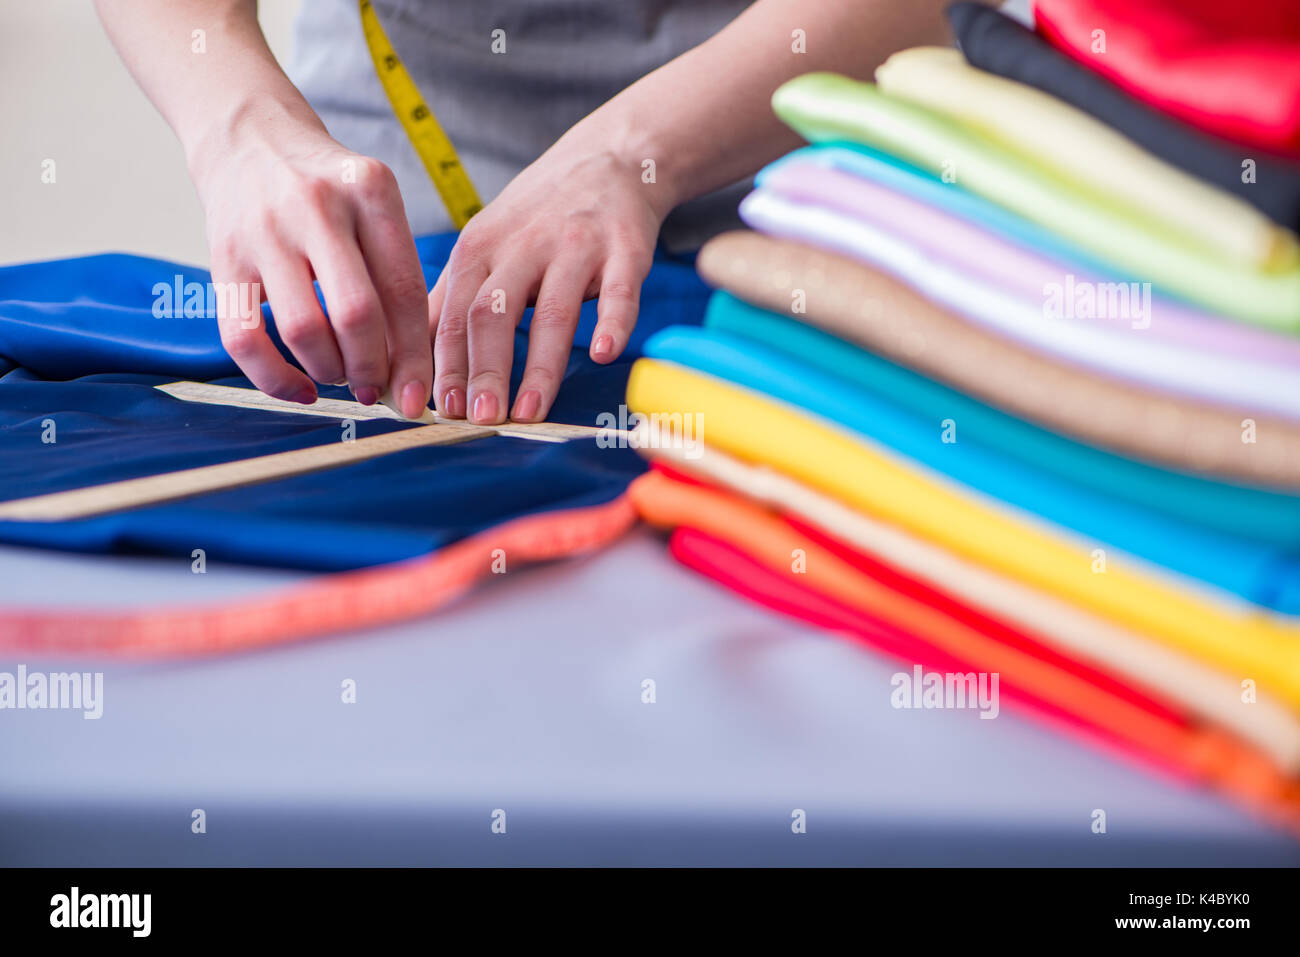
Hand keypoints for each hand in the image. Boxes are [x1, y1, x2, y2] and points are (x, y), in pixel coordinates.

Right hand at [193, 123, 431, 417]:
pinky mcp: (223, 255)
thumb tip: (408, 368)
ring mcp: (265, 230)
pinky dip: (274, 378)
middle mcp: (318, 207)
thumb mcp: (374, 206)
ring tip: (338, 375)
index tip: (417, 395)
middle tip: (375, 389)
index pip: (403, 291)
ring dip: (328, 371)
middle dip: (371, 369)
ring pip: (303, 330)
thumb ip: (393, 273)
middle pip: (355, 314)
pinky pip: (243, 337)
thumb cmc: (326, 188)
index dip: (413, 355)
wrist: (249, 136)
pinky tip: (299, 387)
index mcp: (371, 192)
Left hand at [428, 134, 670, 423]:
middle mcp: (523, 246)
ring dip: (540, 367)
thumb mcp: (484, 244)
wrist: (608, 159)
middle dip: (484, 371)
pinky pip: (620, 290)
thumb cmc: (538, 216)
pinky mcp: (624, 249)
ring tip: (530, 413)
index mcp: (480, 248)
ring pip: (552, 311)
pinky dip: (613, 322)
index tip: (439, 410)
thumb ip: (451, 300)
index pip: (453, 314)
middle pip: (493, 314)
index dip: (445, 364)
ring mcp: (576, 247)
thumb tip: (410, 362)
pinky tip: (604, 355)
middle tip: (480, 419)